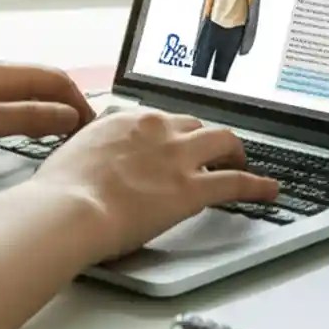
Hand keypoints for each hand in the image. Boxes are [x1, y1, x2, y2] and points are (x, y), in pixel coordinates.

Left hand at [0, 61, 96, 161]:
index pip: (55, 78)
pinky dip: (25, 111)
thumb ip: (29, 118)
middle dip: (67, 102)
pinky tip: (19, 129)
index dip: (79, 102)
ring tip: (58, 133)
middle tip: (80, 134)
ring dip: (46, 107)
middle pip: (42, 80)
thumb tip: (70, 114)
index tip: (92, 130)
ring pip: (23, 89)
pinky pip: (5, 98)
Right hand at [33, 108, 278, 260]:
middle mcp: (157, 129)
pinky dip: (257, 185)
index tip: (176, 142)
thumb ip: (91, 151)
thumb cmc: (59, 191)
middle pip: (196, 126)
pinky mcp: (193, 188)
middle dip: (207, 139)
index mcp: (127, 119)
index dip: (174, 134)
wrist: (68, 209)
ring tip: (244, 165)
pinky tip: (269, 191)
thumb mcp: (72, 154)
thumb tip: (89, 162)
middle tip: (213, 154)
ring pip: (223, 142)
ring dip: (236, 153)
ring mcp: (178, 157)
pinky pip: (236, 182)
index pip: (162, 120)